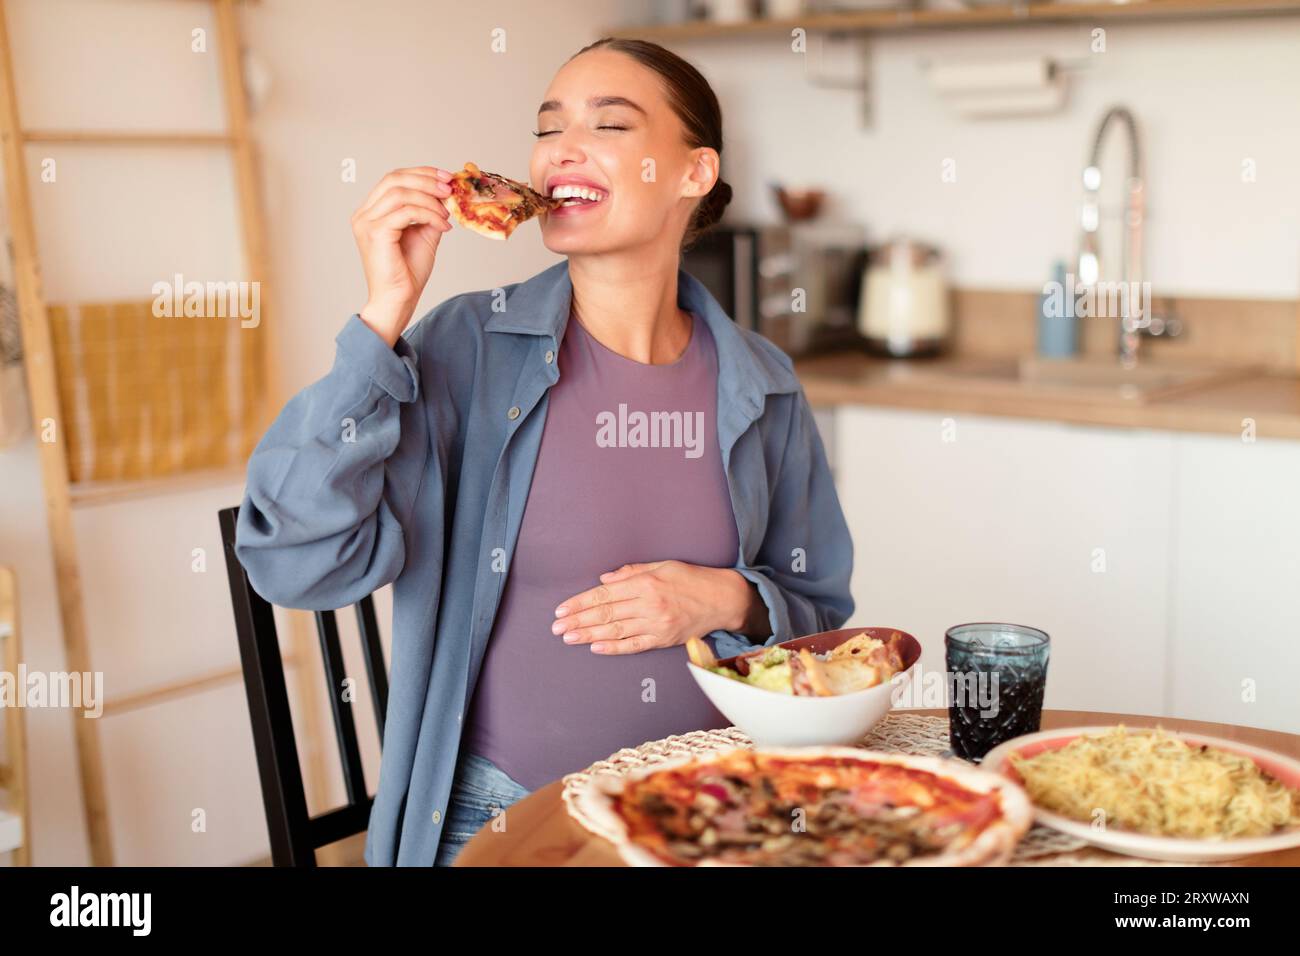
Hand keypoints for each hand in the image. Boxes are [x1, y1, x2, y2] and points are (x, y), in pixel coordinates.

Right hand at [351, 166, 453, 346]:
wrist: (398, 300)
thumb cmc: (407, 273)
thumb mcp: (424, 234)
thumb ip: (429, 212)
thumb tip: (445, 193)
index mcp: (371, 211)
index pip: (393, 179)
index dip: (421, 173)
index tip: (446, 178)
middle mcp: (364, 214)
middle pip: (394, 179)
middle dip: (426, 179)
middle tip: (450, 187)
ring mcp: (366, 222)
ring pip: (400, 193)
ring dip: (430, 199)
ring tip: (447, 212)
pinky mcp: (376, 233)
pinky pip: (407, 212)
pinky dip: (429, 215)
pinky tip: (444, 226)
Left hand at [551, 560, 767, 655]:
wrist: (721, 599)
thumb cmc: (690, 579)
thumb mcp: (662, 565)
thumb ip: (632, 572)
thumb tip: (604, 579)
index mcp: (646, 583)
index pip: (604, 594)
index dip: (580, 602)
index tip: (562, 610)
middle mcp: (649, 604)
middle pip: (606, 614)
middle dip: (578, 620)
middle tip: (557, 627)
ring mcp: (656, 624)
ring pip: (616, 631)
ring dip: (589, 635)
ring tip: (569, 638)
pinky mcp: (664, 639)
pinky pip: (634, 645)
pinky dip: (614, 648)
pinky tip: (596, 648)